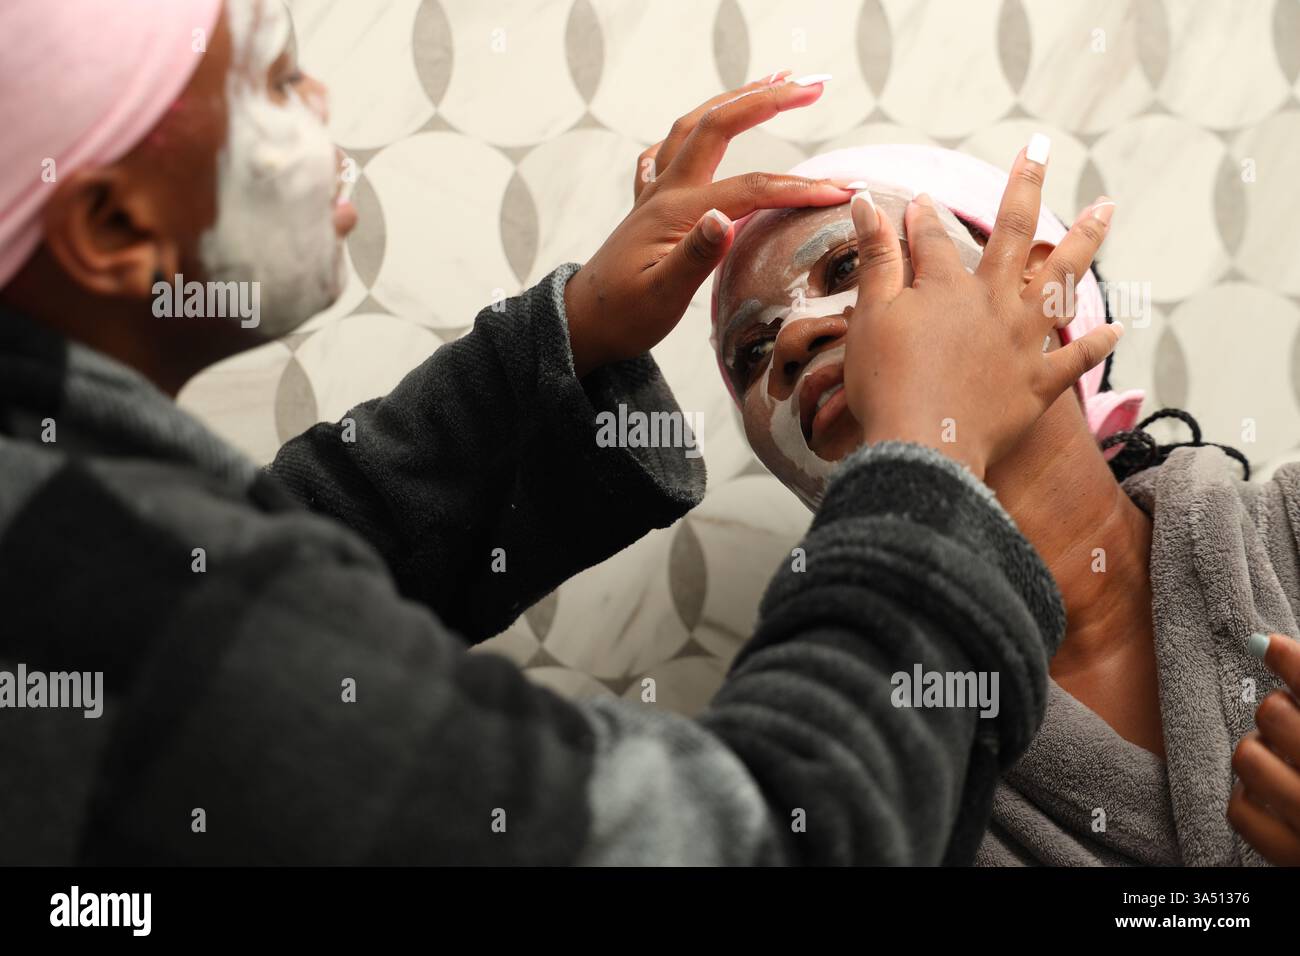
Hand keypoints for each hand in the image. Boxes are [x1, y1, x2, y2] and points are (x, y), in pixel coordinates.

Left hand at [564, 75, 854, 377]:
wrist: (581, 325)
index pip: (749, 188)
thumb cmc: (622, 318)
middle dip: (768, 98)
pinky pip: (669, 151)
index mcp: (676, 211)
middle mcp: (665, 191)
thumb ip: (695, 257)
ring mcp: (655, 193)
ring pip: (694, 126)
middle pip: (718, 124)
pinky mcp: (649, 206)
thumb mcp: (661, 296)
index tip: (842, 192)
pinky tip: (702, 130)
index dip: (798, 188)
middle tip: (813, 84)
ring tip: (773, 80)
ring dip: (734, 99)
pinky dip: (693, 131)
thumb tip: (724, 217)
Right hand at [841, 144, 1122, 479]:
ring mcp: (1021, 342)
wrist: (923, 447)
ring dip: (1084, 243)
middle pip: (1013, 234)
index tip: (918, 200)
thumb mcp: (871, 316)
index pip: (933, 239)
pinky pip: (1074, 359)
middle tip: (1040, 147)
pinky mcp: (1037, 384)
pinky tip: (1117, 328)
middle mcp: (993, 303)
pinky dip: (1096, 344)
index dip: (921, 217)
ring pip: (1060, 282)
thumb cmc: (887, 384)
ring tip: (1106, 208)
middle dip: (1025, 186)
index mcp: (947, 287)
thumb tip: (867, 201)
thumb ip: (876, 258)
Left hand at [1229, 632, 1299, 864]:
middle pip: (1274, 714)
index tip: (1267, 644)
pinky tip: (1267, 797)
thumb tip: (1263, 642)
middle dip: (1277, 713)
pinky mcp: (1292, 857)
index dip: (1293, 662)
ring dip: (1257, 752)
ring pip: (1248, 757)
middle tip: (1291, 729)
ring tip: (1280, 762)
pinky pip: (1239, 809)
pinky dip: (1246, 798)